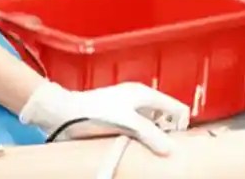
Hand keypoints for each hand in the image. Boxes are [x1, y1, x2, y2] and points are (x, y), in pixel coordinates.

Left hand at [19, 81, 188, 155]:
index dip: (181, 126)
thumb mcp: (127, 122)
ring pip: (151, 126)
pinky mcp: (116, 118)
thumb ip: (151, 134)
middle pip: (166, 118)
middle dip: (166, 133)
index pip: (178, 109)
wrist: (63, 112)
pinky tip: (131, 146)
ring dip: (151, 137)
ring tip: (142, 146)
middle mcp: (138, 99)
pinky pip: (137, 130)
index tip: (173, 141)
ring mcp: (127, 108)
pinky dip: (138, 139)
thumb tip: (169, 149)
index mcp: (144, 94)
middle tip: (159, 147)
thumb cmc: (92, 111)